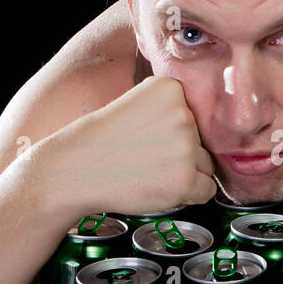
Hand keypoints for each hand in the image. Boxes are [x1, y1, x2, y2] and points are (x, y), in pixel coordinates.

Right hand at [39, 75, 216, 218]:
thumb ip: (170, 109)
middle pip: (203, 141)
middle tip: (146, 157)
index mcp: (170, 89)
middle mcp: (183, 114)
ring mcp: (186, 147)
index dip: (174, 131)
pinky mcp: (186, 179)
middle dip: (180, 153)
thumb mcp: (136, 103)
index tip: (150, 135)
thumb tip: (206, 129)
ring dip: (185, 174)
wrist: (75, 170)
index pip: (196, 115)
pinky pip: (207, 190)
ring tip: (150, 172)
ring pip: (205, 166)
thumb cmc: (101, 141)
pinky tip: (160, 187)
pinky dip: (189, 194)